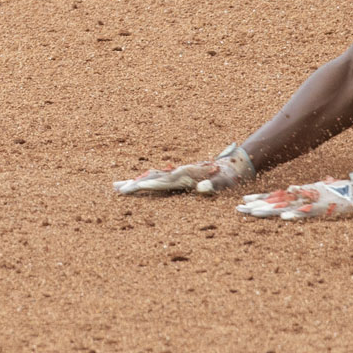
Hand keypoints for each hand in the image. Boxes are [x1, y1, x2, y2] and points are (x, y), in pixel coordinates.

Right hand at [114, 143, 254, 195]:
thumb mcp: (225, 182)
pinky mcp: (181, 176)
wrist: (237, 163)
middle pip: (151, 177)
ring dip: (136, 182)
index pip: (162, 181)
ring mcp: (179, 173)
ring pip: (153, 177)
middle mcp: (179, 172)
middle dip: (133, 183)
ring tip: (118, 186)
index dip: (146, 185)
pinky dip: (146, 182)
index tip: (130, 188)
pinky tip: (139, 185)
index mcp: (186, 175)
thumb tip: (201, 189)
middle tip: (115, 188)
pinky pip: (159, 179)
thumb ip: (212, 184)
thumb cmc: (232, 176)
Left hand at [235, 170, 352, 219]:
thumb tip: (292, 190)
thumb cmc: (339, 192)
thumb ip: (305, 192)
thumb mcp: (318, 191)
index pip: (275, 196)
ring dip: (268, 210)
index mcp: (300, 192)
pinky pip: (306, 213)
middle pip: (274, 202)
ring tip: (252, 213)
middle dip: (255, 205)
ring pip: (285, 207)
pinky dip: (294, 215)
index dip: (258, 198)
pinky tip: (282, 219)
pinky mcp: (322, 209)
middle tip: (237, 209)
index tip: (242, 200)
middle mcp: (302, 196)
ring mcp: (311, 202)